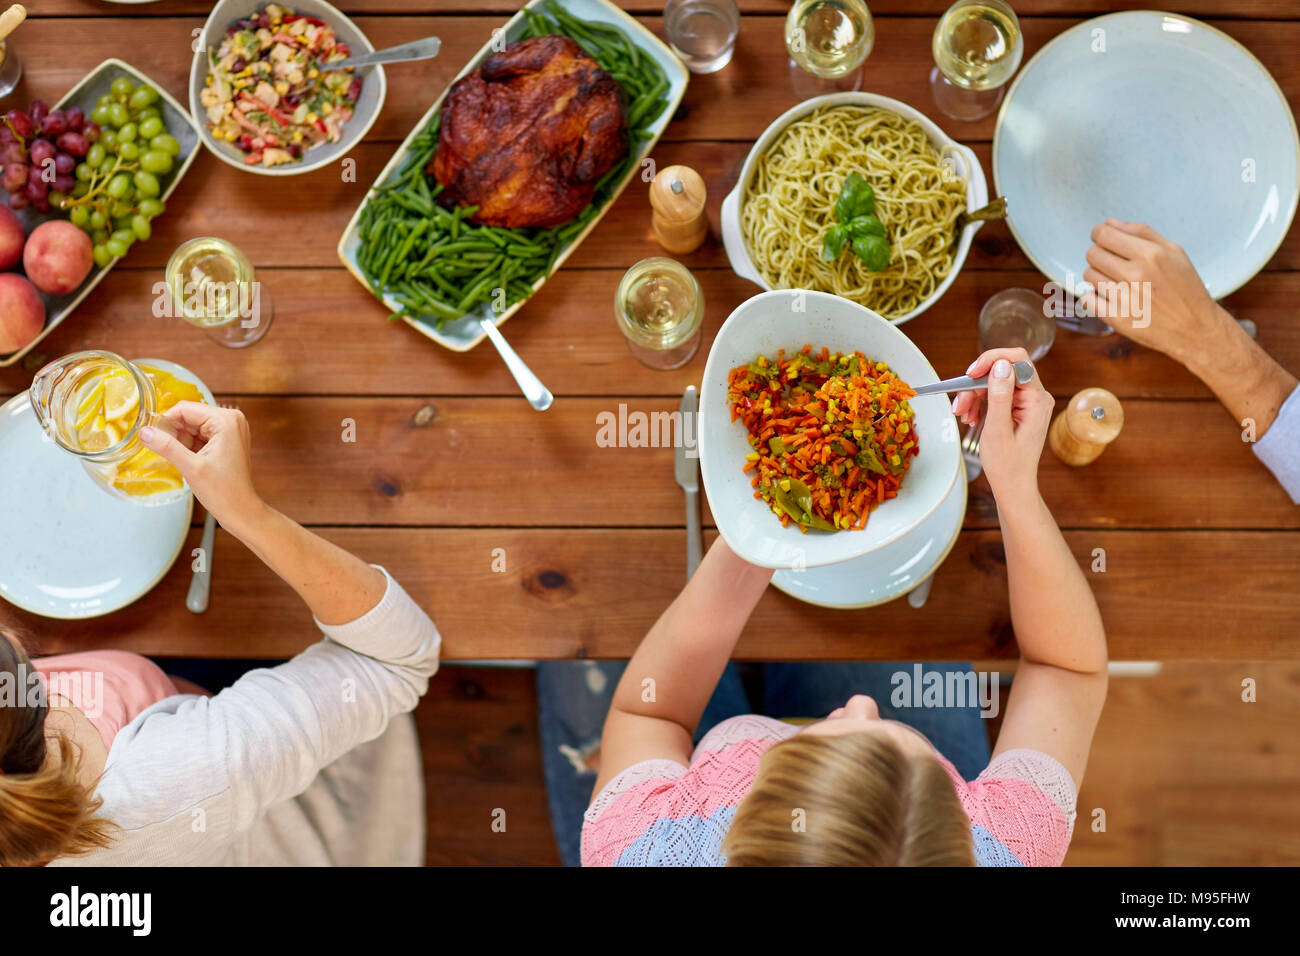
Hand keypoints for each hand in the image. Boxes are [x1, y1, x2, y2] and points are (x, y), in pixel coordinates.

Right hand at [139, 402, 264, 533]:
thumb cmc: (224, 491)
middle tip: (168, 453)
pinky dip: (190, 446)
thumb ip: (167, 446)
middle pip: (189, 416)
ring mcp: (230, 429)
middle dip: (174, 432)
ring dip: (181, 441)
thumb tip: (144, 432)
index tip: (153, 438)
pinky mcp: (227, 440)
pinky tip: (189, 461)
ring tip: (184, 461)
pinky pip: (200, 435)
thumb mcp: (191, 467)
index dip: (166, 422)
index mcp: (226, 420)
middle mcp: (231, 419)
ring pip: (192, 426)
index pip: (185, 409)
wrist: (241, 510)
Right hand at [950, 348, 1053, 502]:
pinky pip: (996, 395)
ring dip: (974, 396)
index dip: (992, 361)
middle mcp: (1036, 397)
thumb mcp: (998, 429)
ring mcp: (1028, 403)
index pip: (1017, 361)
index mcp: (1037, 400)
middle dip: (977, 385)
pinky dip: (980, 403)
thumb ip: (1000, 395)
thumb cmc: (1008, 465)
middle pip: (1003, 372)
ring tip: (963, 415)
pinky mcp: (1019, 409)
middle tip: (960, 404)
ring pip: (995, 383)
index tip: (971, 374)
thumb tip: (1001, 365)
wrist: (1013, 485)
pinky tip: (971, 417)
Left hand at [1082, 219, 1235, 370]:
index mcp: (1150, 255)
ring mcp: (1124, 298)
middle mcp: (1135, 275)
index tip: (1100, 238)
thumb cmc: (1185, 288)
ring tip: (1117, 282)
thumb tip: (1108, 223)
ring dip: (1098, 276)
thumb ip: (1140, 233)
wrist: (1195, 328)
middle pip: (1092, 255)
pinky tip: (1110, 298)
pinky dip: (1094, 297)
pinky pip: (1086, 299)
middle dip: (1099, 255)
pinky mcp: (1116, 319)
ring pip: (1088, 276)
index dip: (1098, 234)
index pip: (1104, 235)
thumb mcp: (1174, 252)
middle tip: (1113, 263)